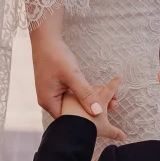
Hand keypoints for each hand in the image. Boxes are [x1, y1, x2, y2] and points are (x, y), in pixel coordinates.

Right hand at [30, 24, 123, 140]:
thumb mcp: (72, 75)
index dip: (85, 121)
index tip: (104, 119)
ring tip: (112, 100)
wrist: (46, 40)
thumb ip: (85, 94)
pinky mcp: (58, 87)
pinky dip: (85, 94)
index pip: (68, 120)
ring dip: (91, 101)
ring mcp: (53, 94)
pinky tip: (100, 92)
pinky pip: (73, 95)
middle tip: (114, 106)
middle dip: (92, 110)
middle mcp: (49, 100)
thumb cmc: (55, 56)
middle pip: (73, 112)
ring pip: (75, 103)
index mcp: (49, 102)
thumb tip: (98, 112)